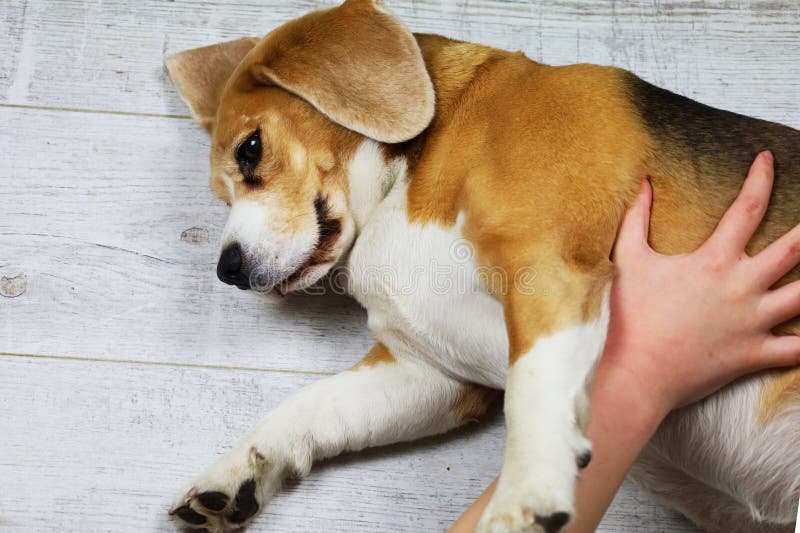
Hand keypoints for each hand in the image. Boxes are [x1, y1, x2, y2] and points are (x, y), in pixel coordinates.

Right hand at [606, 150, 799, 415]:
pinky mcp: (755, 354)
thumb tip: (643, 184)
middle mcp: (743, 287)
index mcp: (715, 261)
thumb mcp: (629, 262)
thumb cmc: (633, 318)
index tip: (768, 160)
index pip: (748, 208)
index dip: (761, 179)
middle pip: (794, 249)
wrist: (639, 373)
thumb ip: (636, 219)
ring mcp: (754, 322)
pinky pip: (798, 349)